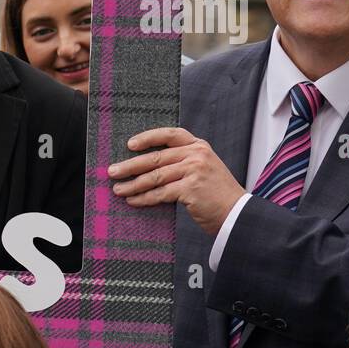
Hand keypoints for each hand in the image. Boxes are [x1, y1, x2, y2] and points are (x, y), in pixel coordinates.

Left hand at [108, 128, 244, 235]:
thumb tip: (144, 166)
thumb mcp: (203, 168)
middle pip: (155, 158)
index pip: (169, 134)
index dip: (148, 137)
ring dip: (133, 184)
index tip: (129, 144)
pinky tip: (133, 201)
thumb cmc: (215, 193)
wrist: (236, 213)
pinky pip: (160, 193)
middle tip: (112, 172)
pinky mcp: (191, 188)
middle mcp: (197, 155)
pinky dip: (144, 198)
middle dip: (130, 166)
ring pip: (155, 176)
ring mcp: (194, 170)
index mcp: (199, 146)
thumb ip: (181, 161)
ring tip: (118, 190)